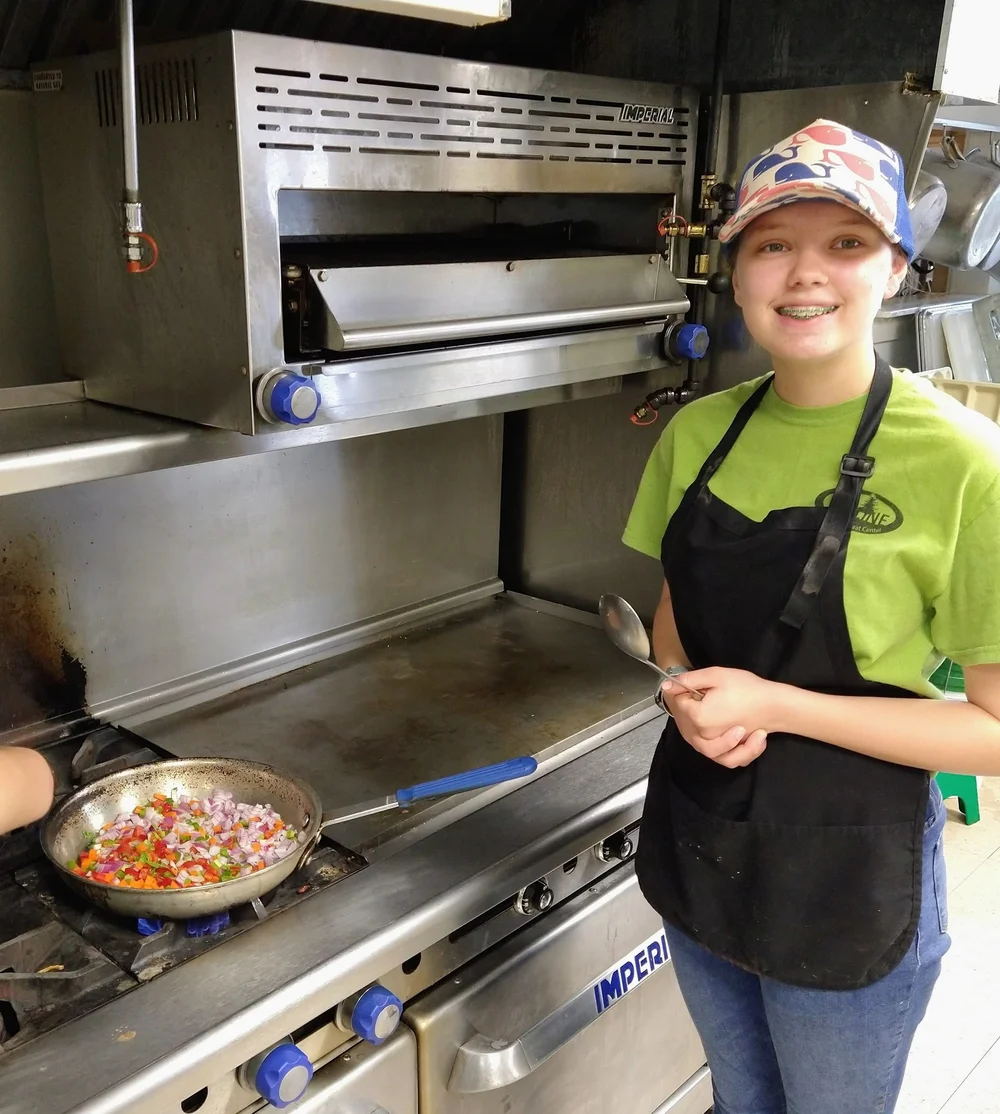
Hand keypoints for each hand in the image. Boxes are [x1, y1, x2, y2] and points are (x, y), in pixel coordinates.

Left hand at [661, 667, 784, 768]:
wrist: (776, 705)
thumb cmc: (747, 689)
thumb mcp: (716, 675)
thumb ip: (690, 680)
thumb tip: (667, 685)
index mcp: (698, 717)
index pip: (680, 702)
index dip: (689, 690)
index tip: (705, 685)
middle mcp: (704, 737)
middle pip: (688, 722)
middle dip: (697, 707)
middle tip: (715, 696)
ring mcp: (717, 748)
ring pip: (700, 743)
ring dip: (704, 725)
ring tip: (720, 713)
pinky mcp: (731, 753)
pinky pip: (721, 757)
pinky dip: (724, 748)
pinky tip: (734, 734)